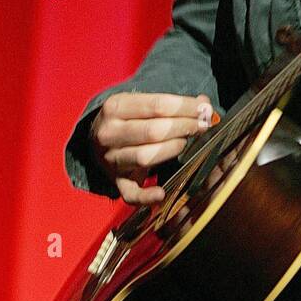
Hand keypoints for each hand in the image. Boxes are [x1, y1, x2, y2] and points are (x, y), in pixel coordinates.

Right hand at [90, 92, 217, 204]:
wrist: (96, 138)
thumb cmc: (128, 118)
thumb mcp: (141, 103)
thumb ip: (171, 104)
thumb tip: (204, 105)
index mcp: (115, 107)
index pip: (157, 105)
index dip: (186, 107)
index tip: (204, 109)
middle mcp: (109, 133)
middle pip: (154, 131)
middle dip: (184, 127)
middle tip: (201, 125)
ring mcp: (111, 159)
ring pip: (146, 157)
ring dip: (173, 149)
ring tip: (184, 142)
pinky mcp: (116, 181)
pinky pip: (130, 193)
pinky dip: (146, 196)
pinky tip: (161, 193)